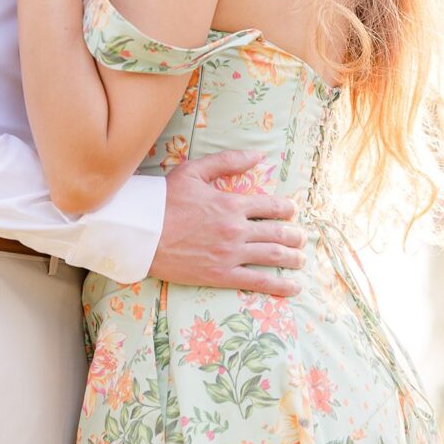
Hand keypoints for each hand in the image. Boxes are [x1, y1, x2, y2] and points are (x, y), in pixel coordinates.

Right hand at [151, 148, 305, 296]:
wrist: (142, 233)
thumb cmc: (164, 200)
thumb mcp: (194, 171)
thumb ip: (227, 161)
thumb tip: (258, 155)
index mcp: (231, 203)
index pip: (271, 206)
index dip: (286, 209)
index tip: (292, 212)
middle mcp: (236, 229)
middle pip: (277, 233)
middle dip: (295, 236)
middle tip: (302, 239)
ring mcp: (230, 254)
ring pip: (273, 256)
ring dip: (293, 258)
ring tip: (301, 259)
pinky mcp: (221, 275)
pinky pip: (258, 282)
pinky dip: (280, 285)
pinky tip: (294, 288)